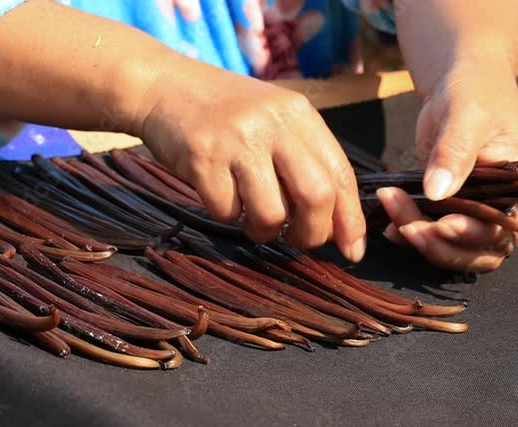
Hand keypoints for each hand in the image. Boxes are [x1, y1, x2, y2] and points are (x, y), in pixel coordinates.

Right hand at [135, 63, 366, 260]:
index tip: (352, 250)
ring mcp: (237, 141)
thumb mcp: (275, 120)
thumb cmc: (228, 113)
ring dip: (265, 230)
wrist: (165, 86)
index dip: (350, 219)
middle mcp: (273, 124)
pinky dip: (227, 214)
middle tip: (299, 241)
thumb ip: (306, 161)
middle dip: (313, 233)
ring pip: (272, 213)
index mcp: (299, 114)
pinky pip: (227, 212)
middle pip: (316, 195)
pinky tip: (221, 194)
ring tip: (252, 217)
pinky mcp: (203, 159)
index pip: (340, 174)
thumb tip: (338, 224)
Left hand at [380, 64, 517, 272]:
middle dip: (440, 244)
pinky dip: (411, 233)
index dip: (470, 234)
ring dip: (421, 240)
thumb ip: (455, 152)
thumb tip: (437, 191)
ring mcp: (475, 214)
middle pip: (476, 250)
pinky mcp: (449, 211)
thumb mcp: (467, 114)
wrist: (459, 84)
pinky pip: (432, 235)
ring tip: (392, 215)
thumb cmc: (475, 91)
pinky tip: (390, 222)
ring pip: (452, 249)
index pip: (501, 228)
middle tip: (406, 226)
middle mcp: (503, 210)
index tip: (440, 225)